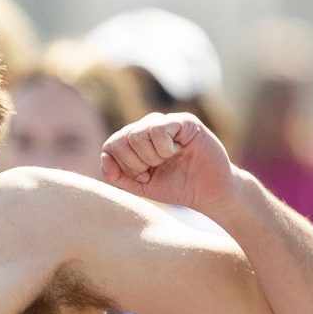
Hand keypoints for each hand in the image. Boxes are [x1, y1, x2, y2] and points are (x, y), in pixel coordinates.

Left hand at [99, 112, 235, 210]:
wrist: (208, 192)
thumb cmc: (175, 187)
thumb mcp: (140, 187)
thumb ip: (117, 176)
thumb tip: (104, 157)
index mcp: (133, 141)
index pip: (110, 146)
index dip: (125, 166)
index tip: (145, 176)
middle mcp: (146, 127)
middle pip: (122, 140)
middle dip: (137, 164)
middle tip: (156, 169)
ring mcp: (164, 121)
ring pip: (138, 134)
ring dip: (153, 156)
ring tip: (169, 159)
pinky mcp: (183, 121)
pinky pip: (158, 129)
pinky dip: (165, 148)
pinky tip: (179, 151)